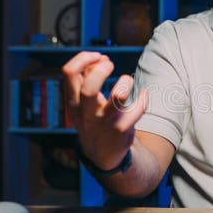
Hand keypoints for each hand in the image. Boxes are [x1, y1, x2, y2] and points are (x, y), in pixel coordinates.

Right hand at [61, 52, 148, 170]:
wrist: (102, 155)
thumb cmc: (93, 120)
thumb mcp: (82, 102)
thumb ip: (86, 79)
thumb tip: (98, 58)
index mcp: (73, 102)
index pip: (68, 72)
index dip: (83, 58)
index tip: (98, 56)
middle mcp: (86, 112)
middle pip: (89, 87)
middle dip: (102, 71)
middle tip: (111, 66)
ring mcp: (105, 122)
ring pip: (117, 97)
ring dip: (125, 83)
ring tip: (127, 81)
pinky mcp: (122, 130)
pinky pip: (136, 110)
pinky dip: (143, 99)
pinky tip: (143, 95)